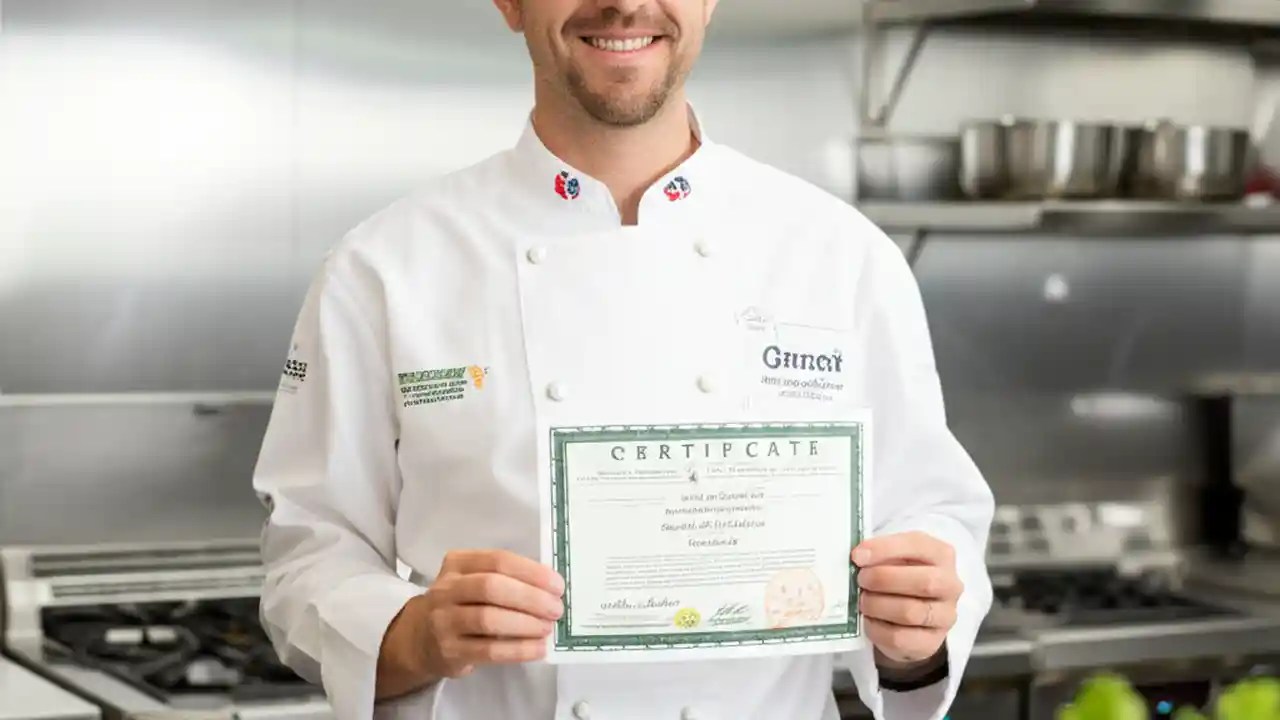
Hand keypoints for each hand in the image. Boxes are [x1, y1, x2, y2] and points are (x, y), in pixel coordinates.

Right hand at [377, 550, 563, 697]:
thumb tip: (551, 589)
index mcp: (458, 563)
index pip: (498, 560)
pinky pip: (488, 650)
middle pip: (492, 587)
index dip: (532, 572)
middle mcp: (446, 589)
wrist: (420, 639)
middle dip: (530, 598)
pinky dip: (517, 649)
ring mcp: (444, 620)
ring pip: (488, 619)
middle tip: (556, 609)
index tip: (558, 585)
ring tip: (547, 628)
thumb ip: (506, 579)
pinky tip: (537, 649)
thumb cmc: (460, 604)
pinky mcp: (449, 651)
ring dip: (525, 624)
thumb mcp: (473, 581)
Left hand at [851, 532, 962, 669]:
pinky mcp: (931, 642)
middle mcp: (950, 585)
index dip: (885, 549)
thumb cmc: (900, 580)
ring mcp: (945, 616)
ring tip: (863, 601)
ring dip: (878, 605)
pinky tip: (868, 620)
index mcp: (941, 555)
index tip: (858, 556)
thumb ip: (881, 555)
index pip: (918, 545)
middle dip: (884, 579)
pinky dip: (877, 628)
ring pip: (911, 612)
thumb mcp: (894, 559)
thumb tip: (858, 557)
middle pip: (924, 582)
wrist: (910, 622)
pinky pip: (900, 637)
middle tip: (861, 580)